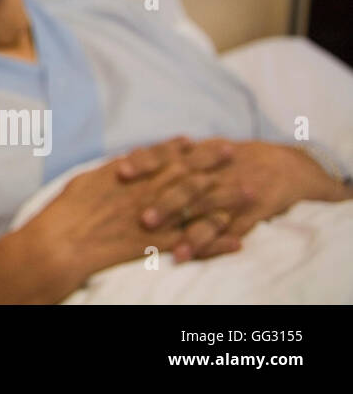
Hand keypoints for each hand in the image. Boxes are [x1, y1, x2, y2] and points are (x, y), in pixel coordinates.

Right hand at [23, 151, 249, 297]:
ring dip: (224, 198)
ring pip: (198, 205)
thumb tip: (127, 162)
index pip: (164, 157)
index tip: (202, 140)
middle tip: (235, 152)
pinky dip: (216, 242)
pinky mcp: (158, 245)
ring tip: (248, 192)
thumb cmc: (69, 210)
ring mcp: (156, 219)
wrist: (64, 241)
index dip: (185, 149)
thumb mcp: (88, 179)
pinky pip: (193, 242)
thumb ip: (113, 171)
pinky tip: (237, 240)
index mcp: (131, 176)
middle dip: (212, 163)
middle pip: (187, 174)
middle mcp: (148, 193)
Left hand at [134, 137, 350, 260]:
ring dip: (191, 233)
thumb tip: (129, 157)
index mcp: (199, 155)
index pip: (167, 156)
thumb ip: (168, 155)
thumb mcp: (203, 148)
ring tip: (172, 251)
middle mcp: (215, 173)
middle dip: (166, 203)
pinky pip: (233, 230)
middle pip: (187, 188)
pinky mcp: (252, 212)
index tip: (120, 171)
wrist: (286, 165)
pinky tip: (200, 256)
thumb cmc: (232, 157)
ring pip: (210, 214)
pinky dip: (216, 244)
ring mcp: (234, 194)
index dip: (144, 163)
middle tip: (142, 218)